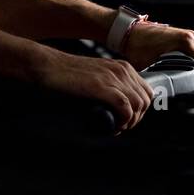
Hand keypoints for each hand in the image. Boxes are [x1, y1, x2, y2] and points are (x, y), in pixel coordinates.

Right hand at [34, 50, 152, 132]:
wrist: (47, 66)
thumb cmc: (66, 75)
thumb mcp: (96, 77)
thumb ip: (108, 87)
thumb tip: (116, 108)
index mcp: (122, 67)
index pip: (147, 92)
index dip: (140, 110)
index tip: (126, 120)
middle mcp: (121, 70)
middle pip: (145, 100)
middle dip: (136, 118)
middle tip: (121, 126)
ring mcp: (112, 77)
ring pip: (138, 105)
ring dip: (130, 122)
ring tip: (116, 128)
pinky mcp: (102, 87)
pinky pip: (125, 107)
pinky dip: (122, 121)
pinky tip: (113, 127)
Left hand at [121, 20, 193, 74]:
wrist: (130, 32)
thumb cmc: (138, 45)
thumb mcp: (150, 65)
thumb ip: (160, 78)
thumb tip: (164, 93)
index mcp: (185, 41)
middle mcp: (190, 36)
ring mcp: (188, 34)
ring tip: (192, 76)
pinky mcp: (184, 36)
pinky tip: (189, 66)